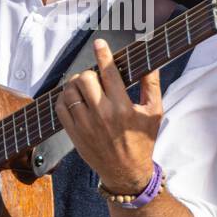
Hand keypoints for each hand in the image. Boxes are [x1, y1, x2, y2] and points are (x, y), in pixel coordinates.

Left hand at [54, 39, 161, 192]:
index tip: (99, 43)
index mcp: (123, 108)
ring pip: (70, 91)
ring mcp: (85, 125)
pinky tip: (75, 99)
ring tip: (85, 87)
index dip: (103, 54)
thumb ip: (152, 85)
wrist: (126, 173)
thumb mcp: (155, 113)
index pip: (109, 72)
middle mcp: (102, 115)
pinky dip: (65, 98)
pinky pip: (61, 107)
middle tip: (96, 77)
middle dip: (90, 73)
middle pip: (86, 78)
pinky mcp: (74, 134)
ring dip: (76, 83)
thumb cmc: (142, 141)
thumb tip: (150, 62)